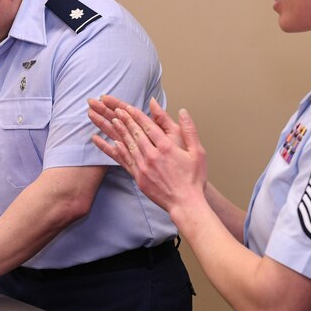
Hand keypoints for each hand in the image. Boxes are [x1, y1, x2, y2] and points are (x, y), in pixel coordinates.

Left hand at [88, 97, 206, 215]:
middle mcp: (152, 156)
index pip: (148, 126)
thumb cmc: (194, 179)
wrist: (186, 203)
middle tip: (117, 110)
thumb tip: (183, 111)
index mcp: (166, 148)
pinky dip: (118, 151)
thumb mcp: (198, 152)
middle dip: (126, 120)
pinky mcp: (139, 178)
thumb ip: (189, 130)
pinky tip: (113, 143)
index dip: (137, 115)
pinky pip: (125, 161)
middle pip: (136, 134)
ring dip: (120, 132)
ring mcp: (144, 168)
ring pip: (129, 145)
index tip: (129, 107)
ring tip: (112, 121)